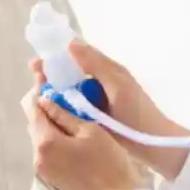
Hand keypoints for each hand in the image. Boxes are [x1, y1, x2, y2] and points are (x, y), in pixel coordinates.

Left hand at [22, 88, 141, 189]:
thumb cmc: (108, 160)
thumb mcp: (89, 130)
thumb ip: (64, 115)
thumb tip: (45, 101)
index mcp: (45, 142)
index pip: (33, 110)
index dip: (38, 91)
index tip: (45, 79)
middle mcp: (37, 156)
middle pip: (34, 124)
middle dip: (43, 107)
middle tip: (58, 92)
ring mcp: (42, 169)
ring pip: (40, 138)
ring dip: (49, 124)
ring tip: (66, 111)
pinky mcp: (50, 177)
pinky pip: (46, 151)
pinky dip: (53, 139)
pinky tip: (68, 133)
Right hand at [29, 40, 189, 180]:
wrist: (155, 145)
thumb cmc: (137, 113)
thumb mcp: (117, 85)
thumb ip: (96, 64)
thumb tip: (71, 43)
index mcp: (108, 71)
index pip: (79, 55)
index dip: (58, 55)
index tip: (38, 60)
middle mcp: (102, 83)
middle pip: (72, 73)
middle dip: (53, 72)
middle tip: (33, 76)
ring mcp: (100, 101)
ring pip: (72, 90)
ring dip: (56, 89)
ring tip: (37, 93)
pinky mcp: (98, 117)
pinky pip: (76, 106)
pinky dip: (64, 105)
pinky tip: (51, 110)